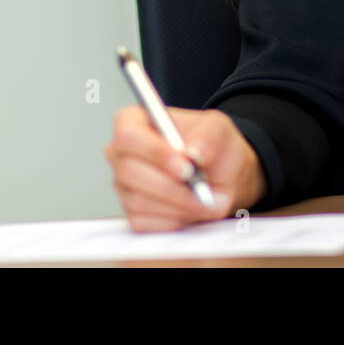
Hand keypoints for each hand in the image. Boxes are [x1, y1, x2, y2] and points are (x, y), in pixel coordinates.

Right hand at [104, 105, 266, 231]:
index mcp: (133, 121)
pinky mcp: (132, 213)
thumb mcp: (218, 128)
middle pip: (129, 172)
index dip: (155, 152)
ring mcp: (124, 185)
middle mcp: (122, 154)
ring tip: (207, 200)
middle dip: (171, 185)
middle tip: (201, 189)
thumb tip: (195, 152)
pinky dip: (173, 220)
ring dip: (178, 204)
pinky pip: (144, 222)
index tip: (186, 166)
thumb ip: (208, 135)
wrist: (222, 175)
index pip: (128, 135)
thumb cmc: (211, 146)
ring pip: (138, 201)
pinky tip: (191, 210)